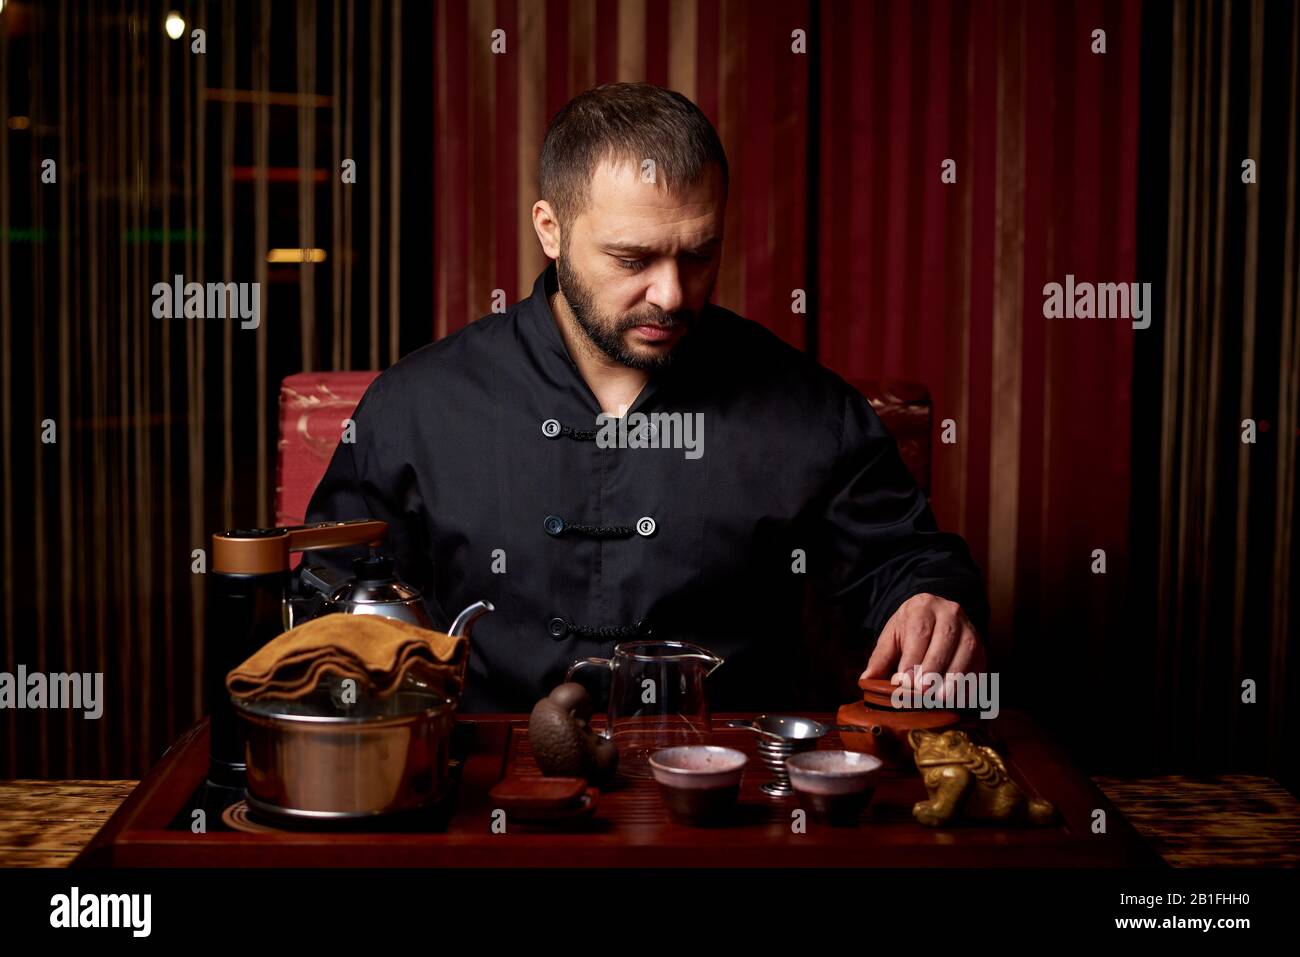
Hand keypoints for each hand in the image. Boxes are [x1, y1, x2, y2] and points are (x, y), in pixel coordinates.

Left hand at [860, 593, 985, 689]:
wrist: (937, 613)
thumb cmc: (911, 628)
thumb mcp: (892, 636)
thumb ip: (880, 657)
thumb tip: (866, 680)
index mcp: (923, 608)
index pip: (919, 632)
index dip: (913, 659)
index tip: (904, 682)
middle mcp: (950, 614)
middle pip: (945, 641)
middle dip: (933, 669)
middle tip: (922, 691)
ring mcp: (969, 629)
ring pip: (966, 653)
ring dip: (953, 680)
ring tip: (939, 699)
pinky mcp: (982, 648)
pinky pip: (979, 666)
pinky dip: (968, 684)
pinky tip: (956, 699)